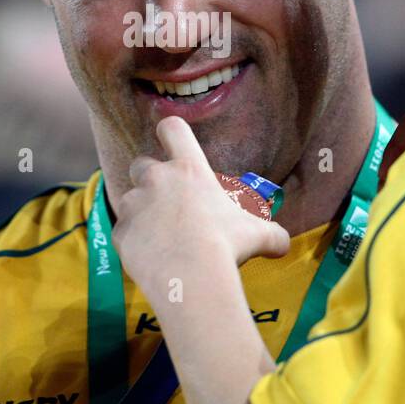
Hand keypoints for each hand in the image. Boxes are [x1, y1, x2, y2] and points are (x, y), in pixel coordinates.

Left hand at [113, 116, 289, 289]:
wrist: (190, 275)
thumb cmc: (225, 246)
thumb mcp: (258, 235)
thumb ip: (271, 235)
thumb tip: (284, 243)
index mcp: (189, 169)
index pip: (172, 128)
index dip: (170, 131)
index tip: (172, 142)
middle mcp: (157, 179)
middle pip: (141, 163)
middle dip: (150, 177)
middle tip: (167, 201)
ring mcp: (134, 204)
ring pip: (129, 198)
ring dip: (141, 211)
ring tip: (161, 235)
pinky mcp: (121, 230)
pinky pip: (124, 231)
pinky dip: (135, 241)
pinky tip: (152, 256)